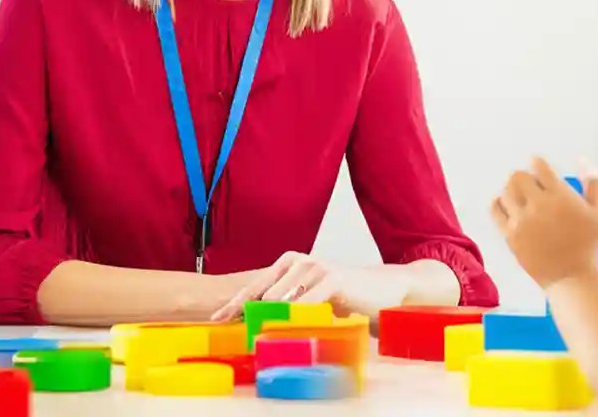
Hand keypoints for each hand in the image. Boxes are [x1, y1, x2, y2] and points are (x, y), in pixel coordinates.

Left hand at [210, 252, 405, 321]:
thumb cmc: (343, 297)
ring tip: (256, 335)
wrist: (381, 289)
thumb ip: (285, 307)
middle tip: (230, 329)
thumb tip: (254, 325)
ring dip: (268, 318)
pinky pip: (307, 301)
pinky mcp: (332, 278)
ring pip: (282, 297)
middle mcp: (297, 261)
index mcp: (287, 264)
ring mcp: (315, 267)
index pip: (254, 287)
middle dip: (246, 312)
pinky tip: (286, 329)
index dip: (234, 304)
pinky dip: (295, 317)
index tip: (215, 320)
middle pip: (262, 291)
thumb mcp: (309, 301)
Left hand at [491, 157, 597, 288]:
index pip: (539, 167)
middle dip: (525, 177)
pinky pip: (495, 210)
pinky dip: (498, 203)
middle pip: (518, 177)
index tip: (537, 165)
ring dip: (512, 190)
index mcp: (559, 196)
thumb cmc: (586, 245)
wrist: (571, 276)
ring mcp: (521, 220)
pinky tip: (506, 205)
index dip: (537, 163)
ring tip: (520, 196)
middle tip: (530, 184)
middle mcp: (538, 205)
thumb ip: (593, 182)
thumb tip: (583, 161)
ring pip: (506, 191)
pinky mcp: (510, 235)